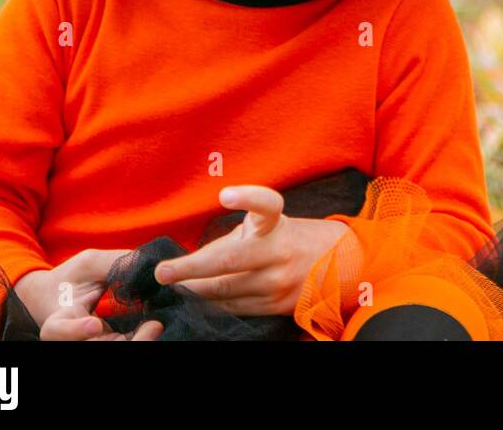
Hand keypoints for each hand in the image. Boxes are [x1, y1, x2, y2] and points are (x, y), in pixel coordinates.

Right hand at [14, 251, 164, 340]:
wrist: (64, 295)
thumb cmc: (72, 278)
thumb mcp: (88, 265)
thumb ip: (112, 264)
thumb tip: (147, 264)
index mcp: (59, 320)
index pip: (60, 331)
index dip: (76, 331)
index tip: (94, 324)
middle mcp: (74, 339)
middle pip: (98, 347)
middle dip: (129, 341)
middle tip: (154, 325)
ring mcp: (93, 342)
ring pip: (117, 347)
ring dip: (141, 339)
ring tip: (157, 324)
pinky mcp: (111, 342)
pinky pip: (129, 342)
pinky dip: (144, 335)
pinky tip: (158, 323)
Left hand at [151, 185, 351, 316]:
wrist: (339, 267)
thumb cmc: (290, 240)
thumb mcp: (271, 227)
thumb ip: (239, 237)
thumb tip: (193, 261)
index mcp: (276, 224)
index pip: (266, 204)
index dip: (247, 197)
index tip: (225, 194)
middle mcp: (280, 252)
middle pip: (229, 261)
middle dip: (190, 268)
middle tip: (162, 273)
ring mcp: (279, 282)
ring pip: (225, 291)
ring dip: (195, 291)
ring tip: (174, 287)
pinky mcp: (277, 307)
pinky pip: (234, 309)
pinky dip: (212, 305)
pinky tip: (197, 301)